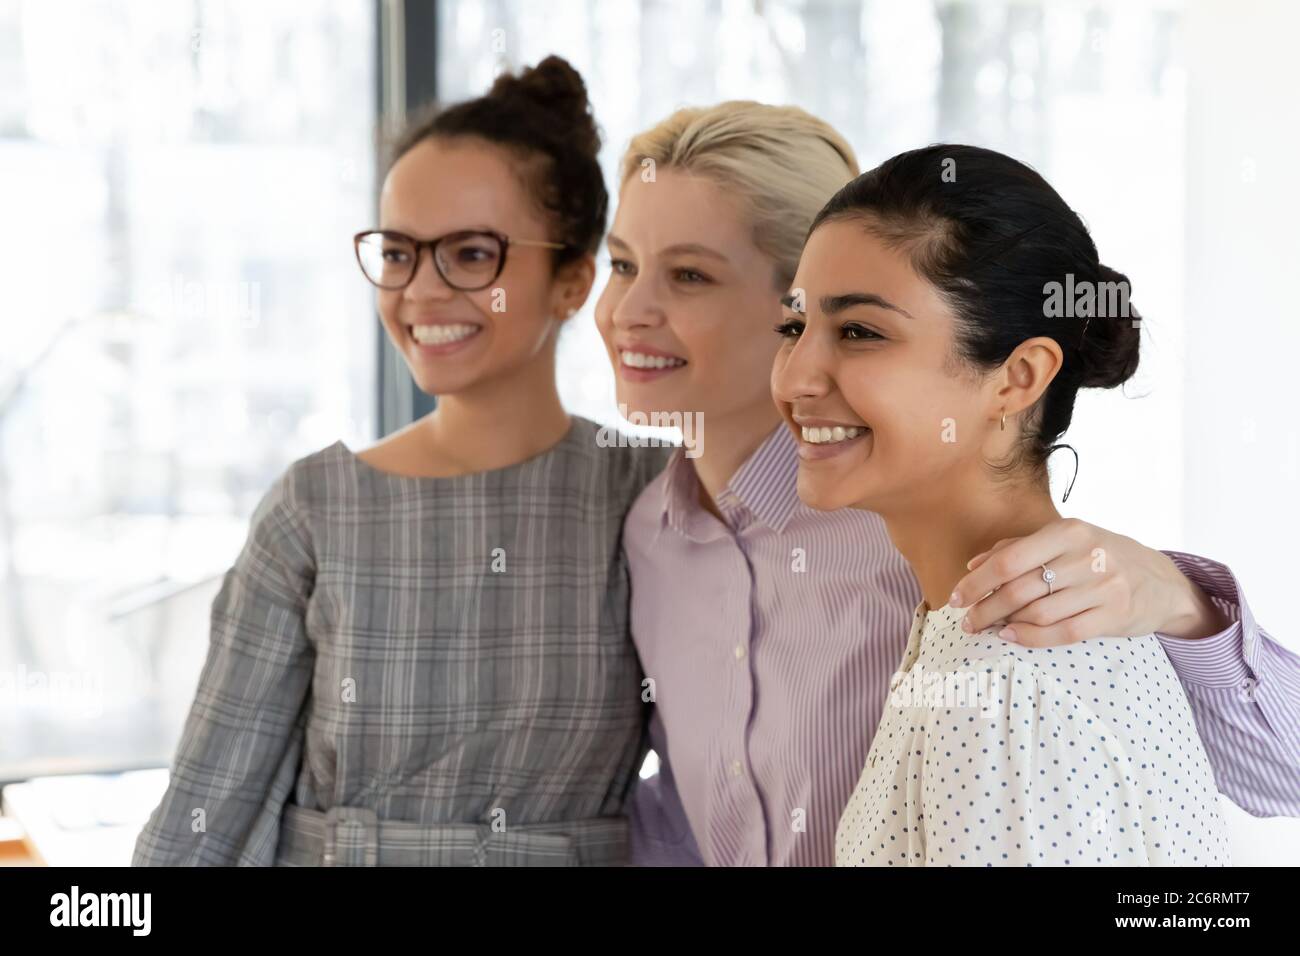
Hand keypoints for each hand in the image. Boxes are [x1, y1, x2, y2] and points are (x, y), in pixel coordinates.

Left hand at [950, 518, 1228, 646]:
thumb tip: (972, 565)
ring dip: (1005, 624)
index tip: (955, 598)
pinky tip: (1011, 636)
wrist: (1161, 581)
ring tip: (988, 628)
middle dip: (985, 609)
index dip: (977, 582)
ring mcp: (1104, 588)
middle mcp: (1087, 557)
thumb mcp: (1064, 540)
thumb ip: (1017, 548)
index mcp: (1068, 531)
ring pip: (1038, 613)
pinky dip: (1031, 637)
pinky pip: (1062, 633)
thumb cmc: (1098, 556)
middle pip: (1020, 589)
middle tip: (967, 622)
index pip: (1010, 560)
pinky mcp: (1114, 617)